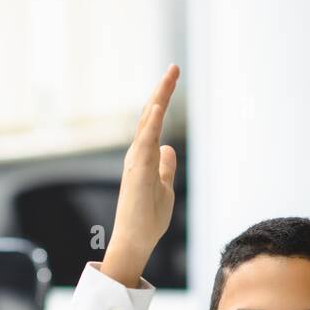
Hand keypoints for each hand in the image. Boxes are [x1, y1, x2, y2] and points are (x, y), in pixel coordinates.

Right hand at [101, 65, 179, 287]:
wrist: (136, 241)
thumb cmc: (148, 218)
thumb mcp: (165, 187)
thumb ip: (165, 167)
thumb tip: (169, 149)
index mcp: (144, 157)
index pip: (154, 122)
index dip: (163, 100)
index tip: (172, 79)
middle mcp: (138, 154)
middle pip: (150, 115)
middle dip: (162, 91)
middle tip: (174, 68)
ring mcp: (137, 160)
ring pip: (148, 122)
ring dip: (159, 97)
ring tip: (170, 76)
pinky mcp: (139, 170)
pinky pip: (146, 140)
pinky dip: (153, 121)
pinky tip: (160, 104)